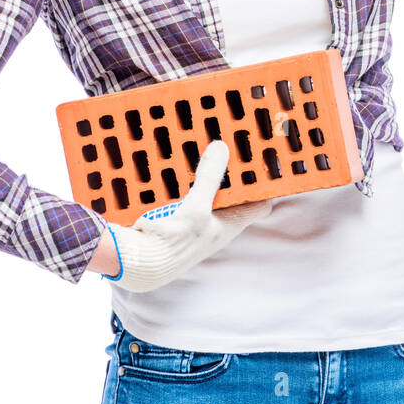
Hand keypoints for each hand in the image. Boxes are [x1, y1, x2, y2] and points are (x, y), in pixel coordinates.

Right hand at [103, 138, 271, 292]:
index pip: (260, 203)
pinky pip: (186, 190)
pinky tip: (178, 159)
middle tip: (233, 140)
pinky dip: (184, 176)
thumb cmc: (173, 245)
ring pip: (209, 189)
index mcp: (230, 224)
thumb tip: (222, 148)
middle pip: (234, 192)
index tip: (266, 160)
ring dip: (208, 170)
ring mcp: (197, 219)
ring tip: (207, 141)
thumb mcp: (195, 209)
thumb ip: (210, 178)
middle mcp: (217, 222)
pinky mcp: (177, 216)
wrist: (136, 262)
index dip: (267, 184)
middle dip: (233, 169)